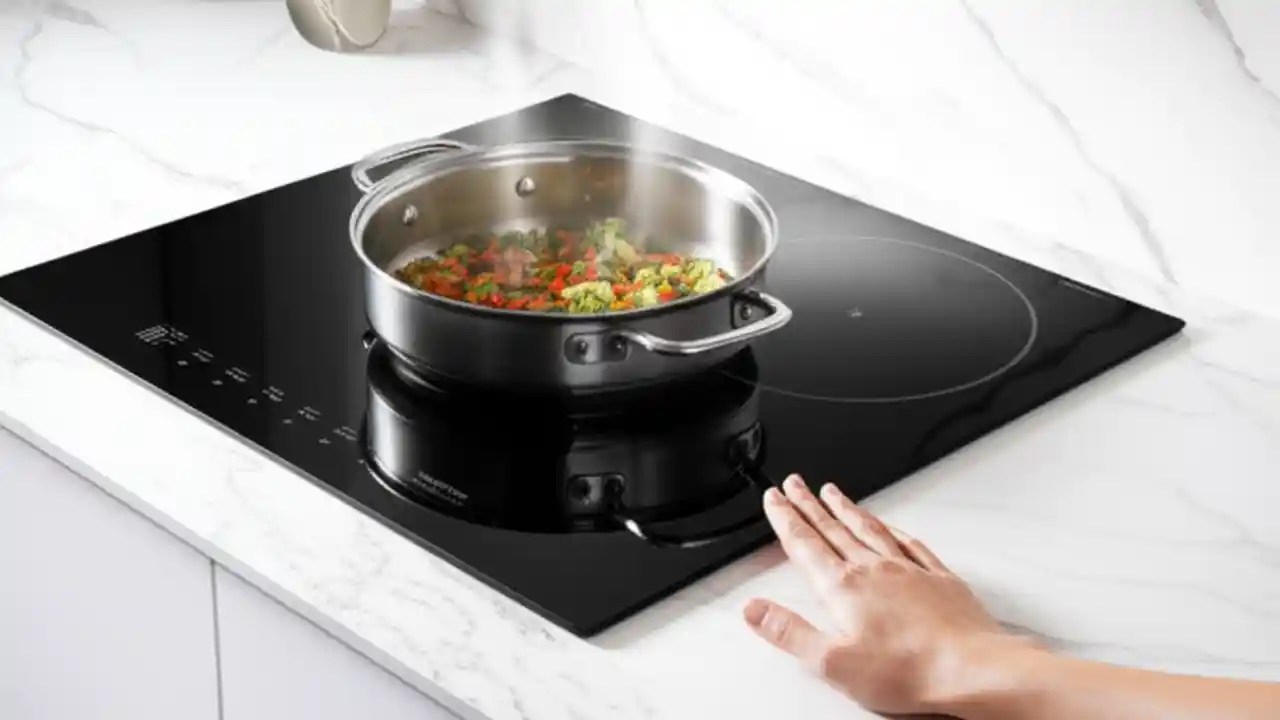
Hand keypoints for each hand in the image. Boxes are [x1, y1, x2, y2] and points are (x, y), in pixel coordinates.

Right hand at [743, 475, 1033, 714]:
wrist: (972, 668)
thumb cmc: (909, 670)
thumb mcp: (833, 662)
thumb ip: (790, 632)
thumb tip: (754, 610)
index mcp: (844, 587)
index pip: (805, 544)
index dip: (785, 519)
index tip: (774, 498)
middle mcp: (875, 570)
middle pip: (833, 528)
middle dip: (809, 504)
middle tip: (795, 484)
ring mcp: (909, 570)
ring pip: (869, 528)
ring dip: (847, 508)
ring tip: (832, 492)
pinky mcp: (938, 578)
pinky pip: (908, 542)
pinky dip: (891, 528)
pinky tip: (888, 524)